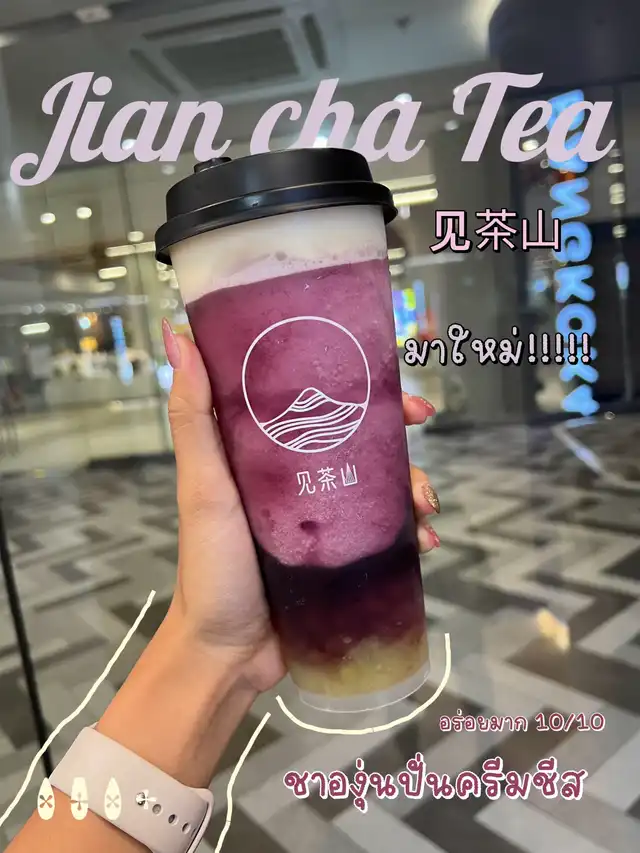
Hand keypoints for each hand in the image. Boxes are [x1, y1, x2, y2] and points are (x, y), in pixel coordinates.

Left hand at [162, 322, 440, 693]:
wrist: (226, 652)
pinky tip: (425, 544)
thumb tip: (178, 335)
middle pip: (362, 443)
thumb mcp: (202, 485)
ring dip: (414, 489)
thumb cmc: (210, 563)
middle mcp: (300, 480)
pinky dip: (410, 535)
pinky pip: (385, 537)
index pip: (321, 404)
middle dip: (401, 442)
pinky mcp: (340, 559)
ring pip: (382, 489)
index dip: (363, 390)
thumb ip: (193, 416)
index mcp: (269, 454)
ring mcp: (323, 520)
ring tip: (426, 511)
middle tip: (422, 444)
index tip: (398, 390)